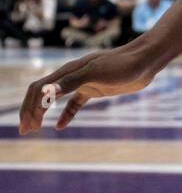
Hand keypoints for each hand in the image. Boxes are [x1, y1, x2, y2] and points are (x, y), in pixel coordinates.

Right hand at [19, 45, 156, 133]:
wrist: (144, 62)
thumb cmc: (121, 65)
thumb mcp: (96, 73)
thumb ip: (71, 82)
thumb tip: (46, 91)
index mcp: (67, 71)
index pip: (39, 89)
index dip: (30, 107)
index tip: (27, 126)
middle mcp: (71, 76)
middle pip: (42, 94)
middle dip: (31, 112)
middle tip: (25, 131)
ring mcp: (83, 83)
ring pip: (56, 99)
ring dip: (43, 112)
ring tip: (35, 128)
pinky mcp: (95, 89)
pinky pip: (75, 104)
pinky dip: (66, 115)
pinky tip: (60, 126)